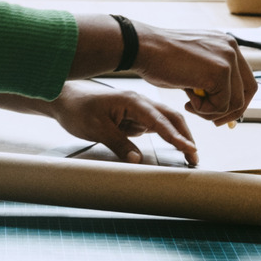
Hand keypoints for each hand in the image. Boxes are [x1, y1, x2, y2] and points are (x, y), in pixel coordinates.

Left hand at [49, 81, 197, 166]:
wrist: (65, 101)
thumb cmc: (79, 110)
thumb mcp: (96, 129)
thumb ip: (118, 144)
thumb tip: (137, 160)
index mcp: (132, 101)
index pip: (159, 121)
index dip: (176, 136)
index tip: (189, 149)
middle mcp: (139, 103)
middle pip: (170, 118)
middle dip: (185, 136)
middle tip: (195, 158)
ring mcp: (138, 110)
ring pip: (166, 122)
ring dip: (179, 136)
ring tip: (189, 156)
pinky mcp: (135, 117)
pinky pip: (155, 127)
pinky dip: (167, 136)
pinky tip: (175, 146)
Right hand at [130, 25, 256, 126]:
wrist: (143, 48)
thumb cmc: (160, 58)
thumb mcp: (194, 66)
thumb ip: (212, 78)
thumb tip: (225, 104)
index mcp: (226, 44)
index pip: (246, 79)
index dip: (238, 100)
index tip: (223, 113)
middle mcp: (231, 48)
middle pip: (249, 91)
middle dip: (232, 111)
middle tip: (214, 120)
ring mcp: (227, 59)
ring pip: (236, 102)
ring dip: (213, 112)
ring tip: (191, 104)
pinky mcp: (220, 72)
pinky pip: (222, 106)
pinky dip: (204, 111)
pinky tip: (187, 100)